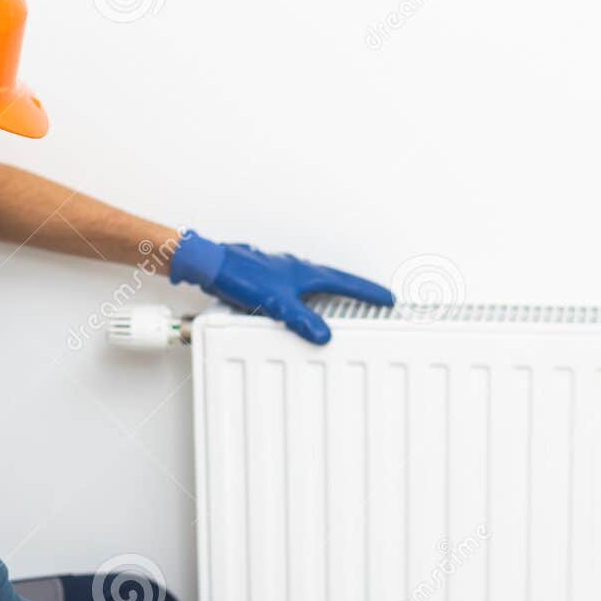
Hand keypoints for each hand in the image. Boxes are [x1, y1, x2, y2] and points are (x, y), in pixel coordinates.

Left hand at [169, 230, 394, 344]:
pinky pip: (298, 290)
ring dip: (332, 295)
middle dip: (355, 293)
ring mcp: (284, 274)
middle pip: (335, 282)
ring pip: (316, 285)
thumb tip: (324, 336)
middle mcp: (298, 271)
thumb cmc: (241, 275)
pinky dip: (308, 299)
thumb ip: (302, 320)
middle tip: (372, 302)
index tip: (388, 298)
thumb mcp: (276, 303)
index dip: (368, 292)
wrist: (212, 265)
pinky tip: (301, 308)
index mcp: (306, 274)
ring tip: (344, 307)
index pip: (347, 283)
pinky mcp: (269, 280)